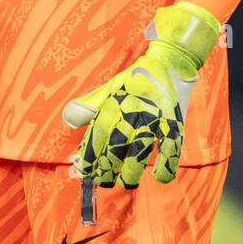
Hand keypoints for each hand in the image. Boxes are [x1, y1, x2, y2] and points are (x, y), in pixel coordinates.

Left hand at [62, 1, 220, 191]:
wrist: (170, 61)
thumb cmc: (136, 78)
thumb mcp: (110, 88)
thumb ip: (89, 105)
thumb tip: (68, 120)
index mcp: (114, 104)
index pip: (96, 135)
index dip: (88, 156)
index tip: (82, 171)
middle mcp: (132, 112)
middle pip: (115, 148)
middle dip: (107, 169)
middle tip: (104, 182)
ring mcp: (154, 118)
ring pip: (139, 152)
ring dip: (131, 172)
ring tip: (126, 182)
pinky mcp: (174, 122)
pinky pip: (171, 147)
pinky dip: (167, 164)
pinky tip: (161, 177)